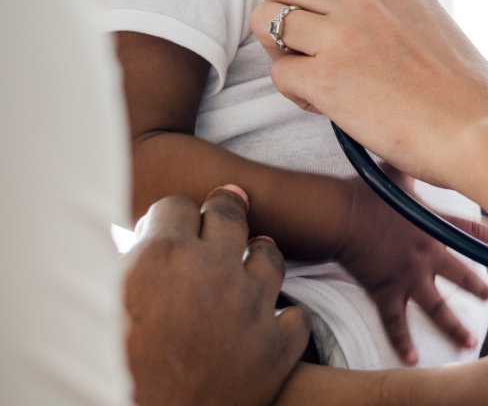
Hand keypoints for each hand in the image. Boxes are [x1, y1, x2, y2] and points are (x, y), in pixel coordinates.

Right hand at [124, 185, 310, 405]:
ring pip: (269, 255)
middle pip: (229, 214)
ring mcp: (251, 308)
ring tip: (249, 262)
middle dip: (222, 211)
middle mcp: (213, 271)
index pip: (177, 206)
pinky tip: (267, 325)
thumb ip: (122, 269)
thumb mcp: (96, 310)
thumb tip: (131, 245)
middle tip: (224, 209)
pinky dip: (280, 320)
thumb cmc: (107, 377)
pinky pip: (294, 317)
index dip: (171, 218)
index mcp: (161, 258)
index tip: (171, 228)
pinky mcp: (277, 348)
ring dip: (256, 258)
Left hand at [253, 0, 487, 187]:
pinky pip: (279, 72)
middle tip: (305, 31)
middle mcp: (363, 1)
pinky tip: (326, 101)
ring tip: (311, 66)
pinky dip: (296, 90)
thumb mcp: (427, 14)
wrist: (478, 129)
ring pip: (265, 19)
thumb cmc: (461, 85)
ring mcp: (342, 39)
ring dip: (281, 46)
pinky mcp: (327, 82)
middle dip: (280, 4)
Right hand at [338, 172, 487, 363]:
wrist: (343, 214)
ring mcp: (407, 275)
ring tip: (468, 342)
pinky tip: (413, 360)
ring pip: (436, 306)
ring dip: (453, 325)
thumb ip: (413, 166)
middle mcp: (426, 253)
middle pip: (461, 273)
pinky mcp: (385, 290)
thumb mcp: (396, 172)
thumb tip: (418, 139)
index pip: (473, 231)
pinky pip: (395, 322)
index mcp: (432, 226)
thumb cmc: (367, 191)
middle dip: (477, 286)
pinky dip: (403, 342)